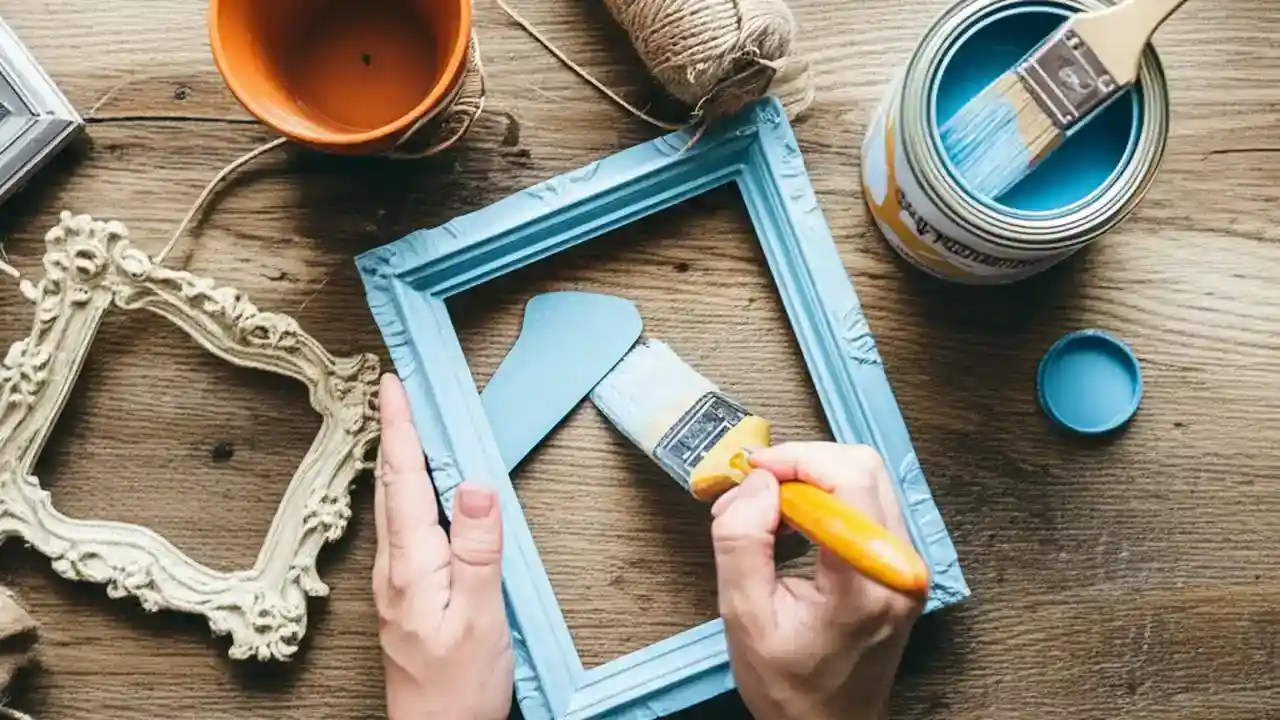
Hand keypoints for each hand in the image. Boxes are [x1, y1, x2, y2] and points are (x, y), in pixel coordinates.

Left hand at [373, 374, 513, 719]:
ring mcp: (397, 582)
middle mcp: (396, 568)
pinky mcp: (406, 595)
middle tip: (397, 392)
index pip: (404, 479)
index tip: (394, 387)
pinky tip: (419, 494)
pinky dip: (409, 494)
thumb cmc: (457, 689)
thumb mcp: (482, 616)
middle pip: (392, 485)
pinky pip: (404, 528)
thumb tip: (479, 487)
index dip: (399, 428)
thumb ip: (480, 550)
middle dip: (392, 433)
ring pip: (395, 506)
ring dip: (399, 460)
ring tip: (406, 427)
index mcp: (413, 564)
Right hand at [710, 442, 922, 719]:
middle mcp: (900, 569)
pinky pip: (868, 504)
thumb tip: (756, 484)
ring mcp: (907, 568)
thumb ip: (742, 542)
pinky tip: (795, 523)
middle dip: (802, 464)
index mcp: (865, 583)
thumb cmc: (791, 688)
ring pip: (867, 479)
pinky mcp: (900, 567)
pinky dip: (827, 497)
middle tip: (758, 488)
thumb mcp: (744, 616)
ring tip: (771, 511)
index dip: (794, 461)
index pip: (846, 480)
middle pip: (862, 467)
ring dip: (814, 478)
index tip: (752, 471)